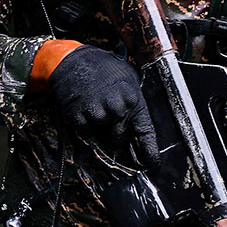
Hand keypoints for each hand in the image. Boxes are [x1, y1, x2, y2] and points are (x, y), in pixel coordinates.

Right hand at [46, 46, 158, 163]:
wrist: (73, 61)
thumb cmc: (103, 69)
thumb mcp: (127, 79)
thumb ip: (134, 102)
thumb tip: (138, 127)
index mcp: (133, 99)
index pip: (145, 131)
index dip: (150, 151)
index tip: (154, 166)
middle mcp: (117, 109)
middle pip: (121, 140)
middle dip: (116, 134)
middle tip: (109, 117)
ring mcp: (97, 113)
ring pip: (102, 137)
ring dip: (99, 128)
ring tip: (95, 106)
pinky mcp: (78, 118)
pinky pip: (86, 133)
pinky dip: (85, 126)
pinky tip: (85, 108)